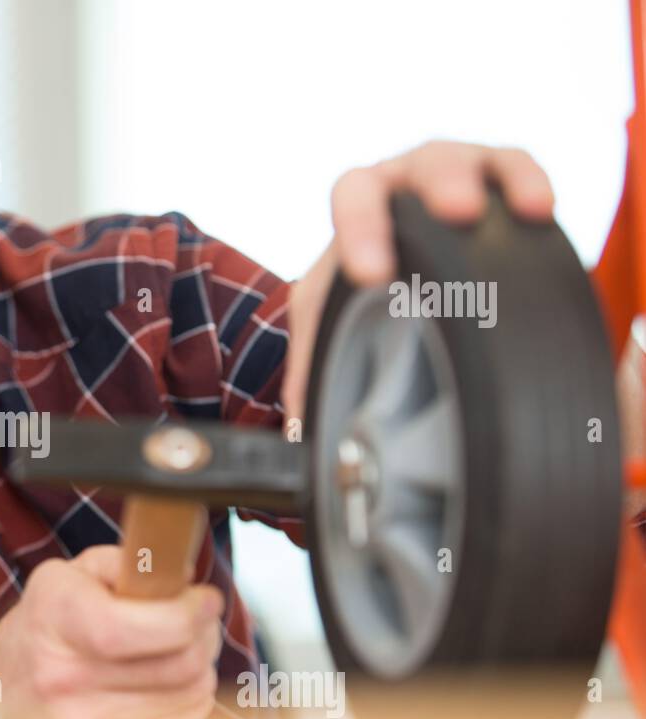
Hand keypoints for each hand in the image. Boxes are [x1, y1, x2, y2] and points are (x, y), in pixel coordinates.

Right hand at [0, 545, 222, 718]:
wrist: (5, 683)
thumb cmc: (47, 621)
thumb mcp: (71, 573)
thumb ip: (127, 564)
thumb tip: (181, 578)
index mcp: (55, 621)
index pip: (137, 630)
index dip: (186, 614)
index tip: (204, 598)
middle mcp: (64, 681)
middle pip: (178, 664)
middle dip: (203, 632)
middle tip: (196, 615)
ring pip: (191, 693)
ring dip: (200, 663)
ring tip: (178, 643)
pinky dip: (191, 694)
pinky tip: (168, 676)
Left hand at [282, 141, 555, 428]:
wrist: (404, 273)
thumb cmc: (362, 297)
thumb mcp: (332, 326)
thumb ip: (316, 369)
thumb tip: (305, 431)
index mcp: (357, 213)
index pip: (351, 204)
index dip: (360, 232)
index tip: (373, 273)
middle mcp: (401, 185)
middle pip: (412, 170)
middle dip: (436, 186)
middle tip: (457, 213)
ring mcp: (450, 177)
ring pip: (465, 161)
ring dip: (488, 180)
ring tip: (513, 210)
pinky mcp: (499, 180)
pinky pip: (515, 168)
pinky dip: (527, 182)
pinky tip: (538, 210)